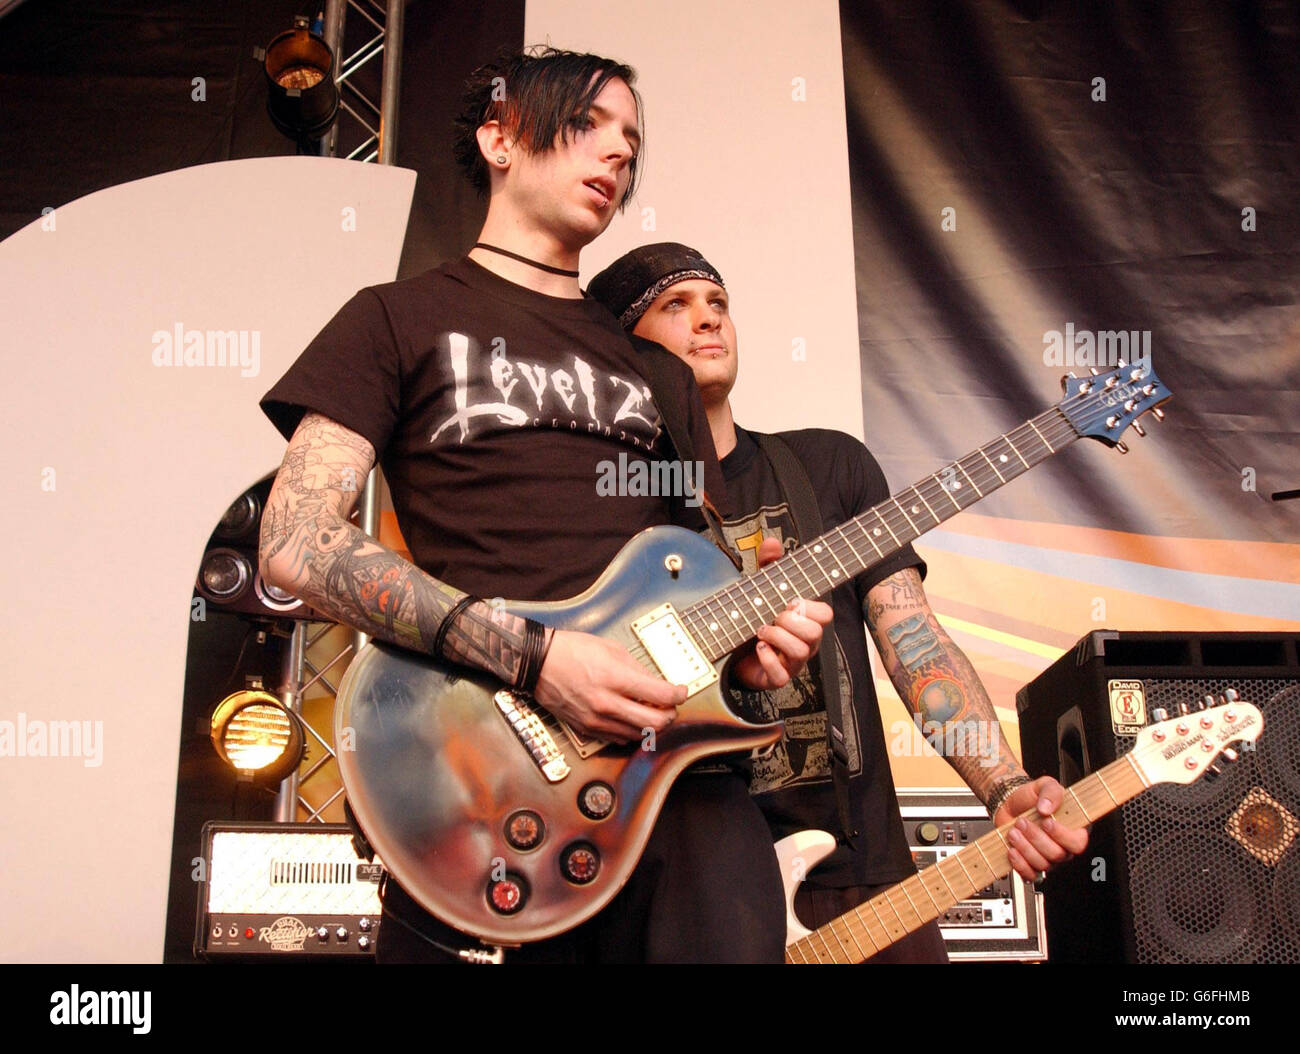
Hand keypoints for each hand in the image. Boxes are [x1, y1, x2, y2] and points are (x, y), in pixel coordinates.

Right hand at [533, 629, 685, 742]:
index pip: (661, 695)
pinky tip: (630, 718)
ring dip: (651, 725)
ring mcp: (596, 720)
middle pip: (655, 723)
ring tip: (650, 711)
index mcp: (615, 678)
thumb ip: (637, 670)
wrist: (538, 663)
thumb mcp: (611, 649)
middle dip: (670, 715)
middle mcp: (607, 703)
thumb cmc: (571, 651)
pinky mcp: (587, 729)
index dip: (679, 694)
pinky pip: (619, 739)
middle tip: (670, 706)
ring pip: (639, 735)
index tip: (681, 691)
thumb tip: (656, 684)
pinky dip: (631, 731)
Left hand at [731, 537, 833, 690]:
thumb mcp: (761, 589)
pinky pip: (781, 675)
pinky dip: (769, 660)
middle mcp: (804, 643)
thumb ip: (768, 566)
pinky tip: (758, 648)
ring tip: (760, 630)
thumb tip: (772, 542)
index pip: (825, 614)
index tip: (789, 601)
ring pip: (800, 652)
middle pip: (816, 633)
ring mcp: (791, 662)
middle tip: (774, 616)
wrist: (735, 652)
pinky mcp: (776, 678)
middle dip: (792, 621)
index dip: (809, 606)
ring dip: (778, 637)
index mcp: (806, 621)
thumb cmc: (757, 618)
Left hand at [992, 775, 1089, 880]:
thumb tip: (1047, 807)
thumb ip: (1051, 792)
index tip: (1047, 822)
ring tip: (1014, 831)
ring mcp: (1047, 858)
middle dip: (1036, 838)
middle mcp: (1062, 847)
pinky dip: (1019, 864)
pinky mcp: (1030, 864)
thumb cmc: (1032, 796)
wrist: (1009, 802)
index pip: (1077, 842)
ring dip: (1025, 848)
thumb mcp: (1045, 785)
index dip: (1062, 835)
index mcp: (1073, 830)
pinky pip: (1030, 875)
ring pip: (1042, 865)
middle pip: (1057, 855)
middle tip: (1022, 822)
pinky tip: (1012, 850)